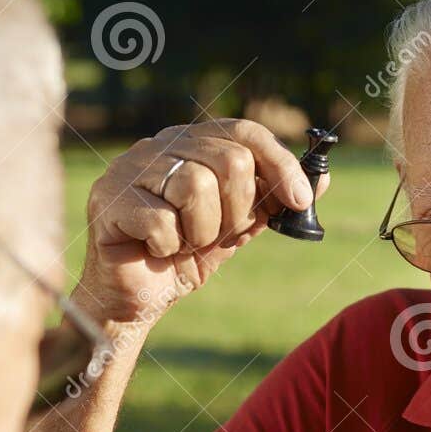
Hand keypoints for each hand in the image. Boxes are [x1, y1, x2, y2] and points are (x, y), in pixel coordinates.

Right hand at [75, 119, 319, 328]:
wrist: (136, 299)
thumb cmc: (184, 258)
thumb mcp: (237, 228)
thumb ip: (271, 202)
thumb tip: (322, 180)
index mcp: (192, 143)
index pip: (244, 132)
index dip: (279, 163)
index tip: (299, 200)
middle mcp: (160, 145)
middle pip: (228, 159)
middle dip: (236, 210)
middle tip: (217, 235)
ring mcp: (129, 168)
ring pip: (195, 186)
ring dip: (200, 231)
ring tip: (183, 243)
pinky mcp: (108, 199)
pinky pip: (161, 220)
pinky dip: (168, 246)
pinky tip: (155, 250)